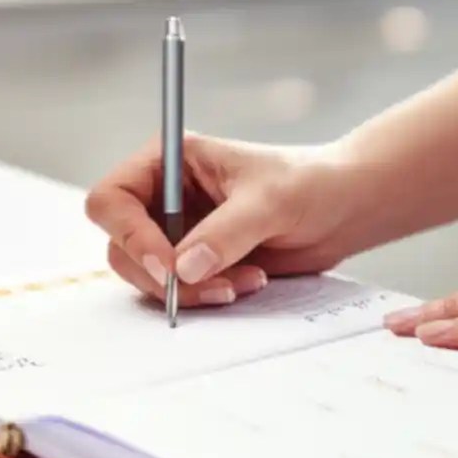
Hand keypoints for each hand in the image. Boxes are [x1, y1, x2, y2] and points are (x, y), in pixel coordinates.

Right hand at [83, 133, 363, 306]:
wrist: (345, 208)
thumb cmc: (310, 183)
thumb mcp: (269, 202)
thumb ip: (225, 233)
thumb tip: (184, 267)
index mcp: (168, 161)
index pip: (112, 199)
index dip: (129, 234)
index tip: (168, 264)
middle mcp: (163, 196)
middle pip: (122, 246)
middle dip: (162, 274)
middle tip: (209, 284)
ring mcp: (176, 232)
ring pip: (147, 276)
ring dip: (190, 290)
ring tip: (241, 282)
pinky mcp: (195, 262)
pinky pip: (177, 291)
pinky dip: (206, 296)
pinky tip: (248, 282)